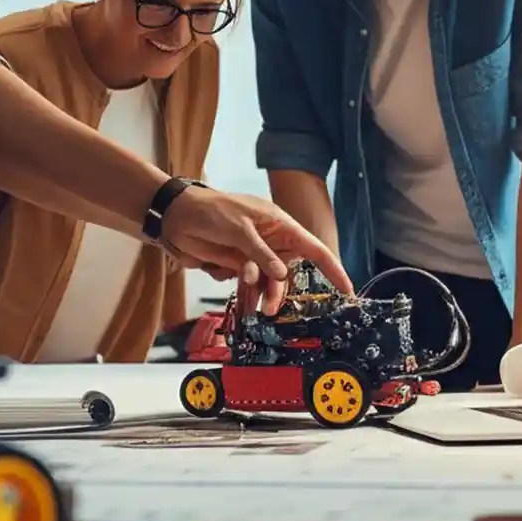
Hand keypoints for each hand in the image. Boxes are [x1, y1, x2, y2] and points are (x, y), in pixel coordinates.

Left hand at [160, 188, 350, 312]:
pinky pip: (245, 284)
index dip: (333, 269)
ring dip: (258, 295)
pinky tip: (223, 275)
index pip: (313, 249)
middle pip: (287, 274)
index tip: (347, 289)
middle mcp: (270, 242)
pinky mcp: (236, 264)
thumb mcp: (239, 229)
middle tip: (270, 309)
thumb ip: (261, 253)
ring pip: (266, 283)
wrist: (175, 216)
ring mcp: (253, 254)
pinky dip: (240, 288)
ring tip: (249, 307)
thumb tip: (282, 274)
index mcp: (279, 225)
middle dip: (279, 292)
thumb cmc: (210, 210)